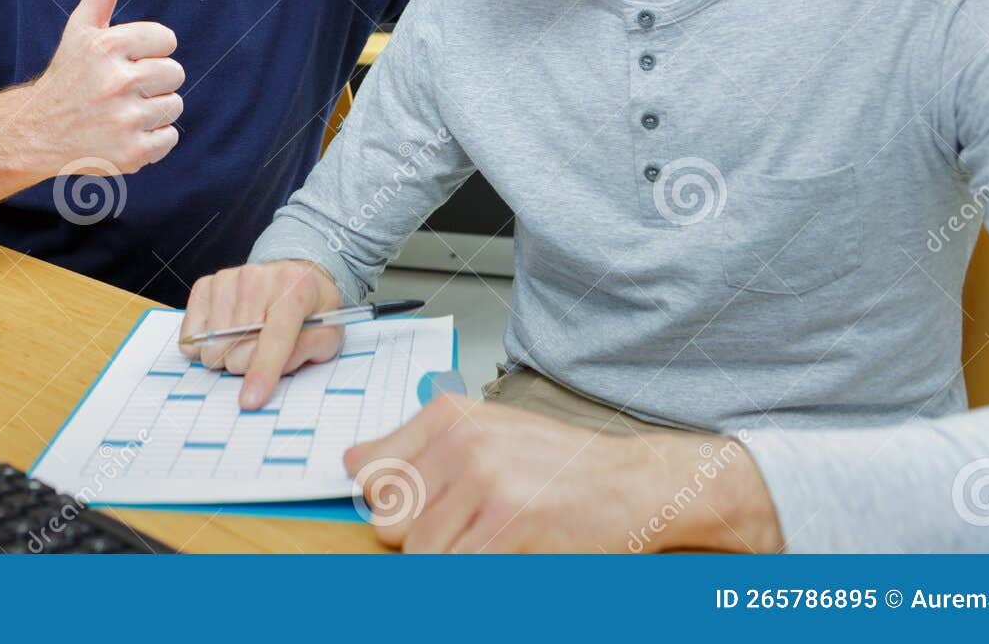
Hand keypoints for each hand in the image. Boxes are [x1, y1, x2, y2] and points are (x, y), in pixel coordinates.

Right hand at [30, 0, 182, 175]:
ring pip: (175, 105)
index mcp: (108, 46)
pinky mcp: (132, 153)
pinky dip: (153, 138)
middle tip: (121, 89)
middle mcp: (117, 82)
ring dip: (154, 109)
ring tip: (122, 111)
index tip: (124, 60)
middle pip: (175, 73)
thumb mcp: (81, 27)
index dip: (149, 50)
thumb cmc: (68, 75)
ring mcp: (125, 120)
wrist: (37, 132)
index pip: (168, 41)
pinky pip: (170, 138)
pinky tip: (125, 133)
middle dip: (153, 80)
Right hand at [180, 260, 342, 408]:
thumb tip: (272, 370)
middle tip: (261, 353)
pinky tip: (224, 335)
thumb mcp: (327, 335)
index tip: (250, 400)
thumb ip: (306, 351)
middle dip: (248, 364)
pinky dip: (205, 345)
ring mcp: (228, 279)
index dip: (262, 372)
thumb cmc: (311, 311)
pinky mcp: (206, 285)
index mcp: (296, 289)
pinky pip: (192, 335)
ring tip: (246, 341)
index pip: (275, 338)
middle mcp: (258, 278)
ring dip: (228, 355)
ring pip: (213, 346)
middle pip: (238, 349)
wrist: (294, 277)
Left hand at [345, 393, 783, 552]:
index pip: (367, 471)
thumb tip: (353, 465)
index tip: (414, 509)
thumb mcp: (484, 434)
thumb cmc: (561, 465)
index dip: (387, 502)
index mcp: (448, 416)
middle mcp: (461, 440)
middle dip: (418, 535)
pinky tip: (506, 554)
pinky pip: (455, 568)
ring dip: (450, 559)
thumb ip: (419, 449)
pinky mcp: (508, 522)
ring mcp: (485, 480)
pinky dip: (474, 572)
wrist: (635, 483)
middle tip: (466, 529)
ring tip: (492, 540)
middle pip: (388, 517)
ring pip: (418, 550)